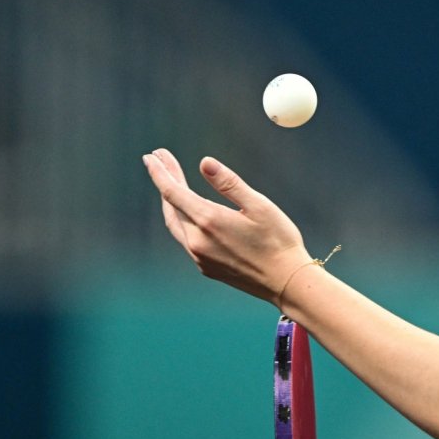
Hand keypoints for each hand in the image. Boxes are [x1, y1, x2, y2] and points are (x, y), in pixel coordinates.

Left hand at [143, 148, 313, 306]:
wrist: (286, 282)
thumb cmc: (278, 241)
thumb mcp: (258, 205)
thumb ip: (229, 183)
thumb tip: (204, 163)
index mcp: (209, 221)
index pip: (172, 192)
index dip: (160, 172)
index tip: (151, 156)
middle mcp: (198, 242)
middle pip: (172, 206)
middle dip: (165, 181)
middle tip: (160, 159)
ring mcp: (200, 258)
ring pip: (176, 224)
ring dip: (171, 202)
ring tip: (170, 183)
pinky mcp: (206, 268)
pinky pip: (186, 239)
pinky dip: (182, 220)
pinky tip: (190, 213)